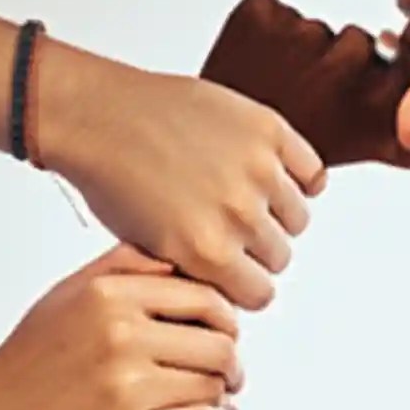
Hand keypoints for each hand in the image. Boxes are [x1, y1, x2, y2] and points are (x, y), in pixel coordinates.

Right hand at [0, 245, 242, 409]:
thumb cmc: (26, 359)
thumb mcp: (68, 293)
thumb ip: (124, 266)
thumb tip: (178, 261)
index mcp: (111, 296)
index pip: (207, 300)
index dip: (227, 320)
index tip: (225, 335)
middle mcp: (121, 337)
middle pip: (220, 345)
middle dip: (231, 362)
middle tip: (230, 373)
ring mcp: (126, 390)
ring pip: (213, 387)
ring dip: (222, 394)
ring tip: (216, 398)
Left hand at [43, 52, 324, 310]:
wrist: (97, 116)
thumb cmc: (111, 177)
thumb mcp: (147, 248)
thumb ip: (197, 271)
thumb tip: (234, 286)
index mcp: (208, 252)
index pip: (260, 294)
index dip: (244, 284)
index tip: (236, 272)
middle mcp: (239, 213)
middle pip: (279, 256)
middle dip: (256, 248)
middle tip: (232, 228)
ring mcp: (257, 168)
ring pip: (297, 218)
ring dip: (276, 213)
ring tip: (245, 199)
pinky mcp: (267, 130)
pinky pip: (312, 171)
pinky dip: (300, 177)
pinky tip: (274, 176)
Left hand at [201, 0, 409, 168]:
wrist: (223, 153)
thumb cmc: (306, 146)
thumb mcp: (383, 146)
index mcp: (378, 104)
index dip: (387, 72)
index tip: (357, 96)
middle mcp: (347, 69)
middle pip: (361, 40)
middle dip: (341, 64)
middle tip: (312, 100)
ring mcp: (301, 38)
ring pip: (316, 28)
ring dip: (302, 52)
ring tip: (282, 88)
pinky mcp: (260, 14)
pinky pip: (276, 12)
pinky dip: (266, 36)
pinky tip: (258, 68)